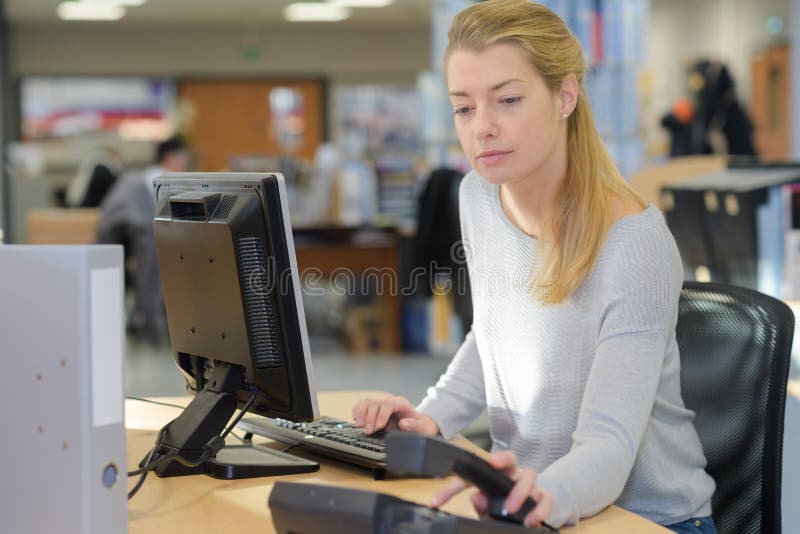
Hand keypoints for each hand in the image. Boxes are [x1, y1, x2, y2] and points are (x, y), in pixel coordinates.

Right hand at [351, 395, 438, 435]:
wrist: (418, 425)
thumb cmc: (420, 427)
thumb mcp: (423, 428)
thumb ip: (415, 426)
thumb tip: (404, 423)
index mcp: (402, 404)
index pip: (389, 405)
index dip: (382, 415)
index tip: (379, 427)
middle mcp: (390, 401)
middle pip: (376, 403)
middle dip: (370, 417)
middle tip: (368, 431)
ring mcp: (382, 403)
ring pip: (367, 402)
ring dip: (361, 413)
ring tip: (360, 426)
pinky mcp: (375, 408)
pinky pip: (363, 404)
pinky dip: (357, 410)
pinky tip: (355, 418)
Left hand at [431, 450, 553, 527]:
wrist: (533, 511)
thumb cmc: (504, 507)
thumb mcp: (487, 509)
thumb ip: (481, 504)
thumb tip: (476, 497)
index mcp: (493, 475)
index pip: (471, 475)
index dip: (452, 487)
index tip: (437, 500)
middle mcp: (512, 475)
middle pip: (510, 457)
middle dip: (502, 458)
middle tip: (493, 464)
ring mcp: (529, 485)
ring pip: (529, 475)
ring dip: (519, 491)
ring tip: (510, 509)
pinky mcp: (543, 497)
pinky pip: (545, 498)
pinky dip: (539, 509)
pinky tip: (530, 521)